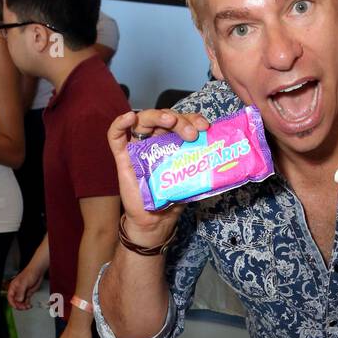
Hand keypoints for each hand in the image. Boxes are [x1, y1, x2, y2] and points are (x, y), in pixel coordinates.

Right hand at [7, 263, 44, 309]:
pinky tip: (30, 305)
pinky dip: (27, 304)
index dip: (12, 303)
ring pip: (21, 302)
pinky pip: (26, 301)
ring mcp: (23, 292)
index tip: (16, 307)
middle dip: (19, 305)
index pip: (10, 297)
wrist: (38, 272)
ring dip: (24, 306)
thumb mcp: (24, 283)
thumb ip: (20, 292)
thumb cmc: (29, 273)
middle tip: (24, 307)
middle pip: (15, 301)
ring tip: (28, 307)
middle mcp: (17, 290)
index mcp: (13, 287)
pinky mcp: (28, 293)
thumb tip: (19, 300)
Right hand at [107, 107, 210, 247]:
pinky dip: (119, 123)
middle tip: (192, 134)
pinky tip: (128, 117)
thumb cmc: (172, 198)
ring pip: (143, 120)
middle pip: (164, 118)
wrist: (155, 220)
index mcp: (172, 141)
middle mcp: (154, 140)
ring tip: (170, 121)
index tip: (205, 127)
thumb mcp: (192, 179)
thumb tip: (221, 158)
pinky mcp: (123, 157)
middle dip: (180, 121)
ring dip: (158, 116)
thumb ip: (201, 166)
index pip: (181, 121)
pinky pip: (115, 136)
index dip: (193, 119)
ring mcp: (137, 147)